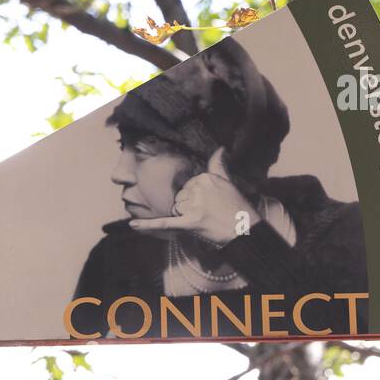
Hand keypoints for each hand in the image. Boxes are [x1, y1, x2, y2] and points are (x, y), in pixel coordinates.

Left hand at [128, 147, 259, 245]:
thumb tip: (220, 148)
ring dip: (185, 217)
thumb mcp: (228, 182)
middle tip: (209, 214)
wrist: (246, 231)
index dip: (195, 197)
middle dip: (189, 207)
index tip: (210, 203)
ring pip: (176, 209)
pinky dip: (147, 225)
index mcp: (205, 177)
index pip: (187, 185)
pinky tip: (132, 225)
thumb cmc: (237, 208)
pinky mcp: (190, 222)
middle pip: (179, 198)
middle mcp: (198, 189)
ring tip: (205, 221)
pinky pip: (164, 223)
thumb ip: (218, 166)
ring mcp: (194, 206)